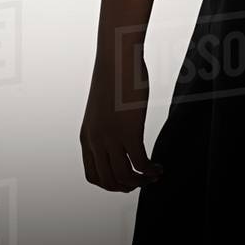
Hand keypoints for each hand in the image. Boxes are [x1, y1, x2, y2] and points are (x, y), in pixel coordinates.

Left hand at [80, 54, 162, 191]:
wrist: (117, 57)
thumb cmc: (113, 77)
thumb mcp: (101, 108)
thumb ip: (105, 127)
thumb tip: (119, 136)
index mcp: (87, 136)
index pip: (92, 175)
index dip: (110, 184)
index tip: (125, 179)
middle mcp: (95, 141)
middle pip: (108, 182)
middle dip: (127, 187)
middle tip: (142, 181)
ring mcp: (111, 138)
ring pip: (125, 178)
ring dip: (141, 182)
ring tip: (153, 175)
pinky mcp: (129, 132)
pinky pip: (140, 165)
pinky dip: (151, 171)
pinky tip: (158, 166)